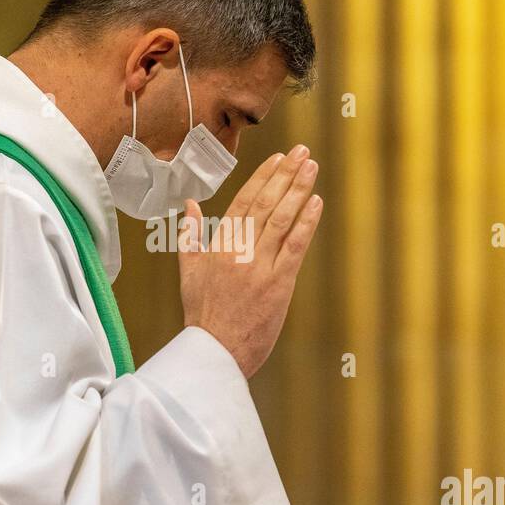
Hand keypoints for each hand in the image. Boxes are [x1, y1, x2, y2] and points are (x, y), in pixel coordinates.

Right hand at [178, 145, 322, 378]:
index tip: (278, 158)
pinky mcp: (278, 283)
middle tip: (302, 152)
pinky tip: (316, 202)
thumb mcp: (188, 272)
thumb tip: (189, 206)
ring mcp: (259, 266)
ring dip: (299, 190)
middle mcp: (239, 251)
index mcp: (218, 246)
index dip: (262, 177)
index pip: (243, 202)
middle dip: (285, 174)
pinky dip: (306, 222)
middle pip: (266, 203)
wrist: (215, 351)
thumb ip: (190, 236)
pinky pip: (295, 245)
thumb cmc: (203, 316)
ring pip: (282, 219)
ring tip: (312, 168)